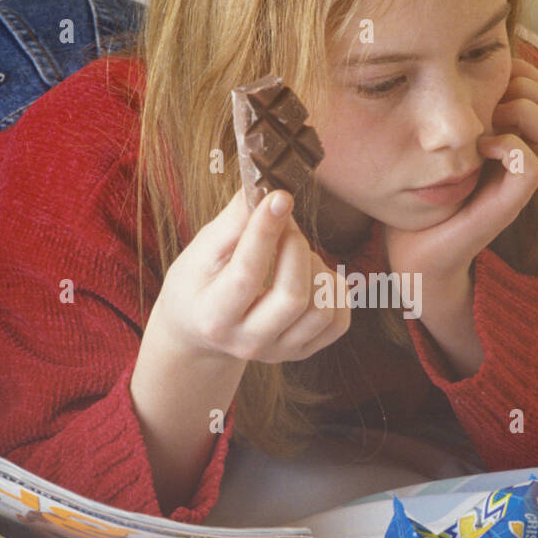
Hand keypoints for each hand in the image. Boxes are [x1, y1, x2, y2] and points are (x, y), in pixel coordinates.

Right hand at [148, 188, 350, 362]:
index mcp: (214, 316)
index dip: (265, 232)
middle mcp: (248, 342)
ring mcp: (279, 351)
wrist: (200, 330)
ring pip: (321, 309)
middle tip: (286, 225)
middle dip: (295, 248)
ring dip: (317, 267)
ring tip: (296, 253)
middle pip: (293, 297)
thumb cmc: (198, 284)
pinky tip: (313, 274)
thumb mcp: (202, 251)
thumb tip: (265, 185)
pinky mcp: (302, 351)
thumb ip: (233, 222)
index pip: (247, 275)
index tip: (278, 197)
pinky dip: (335, 290)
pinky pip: (338, 321)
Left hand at [383, 55, 537, 284]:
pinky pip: (534, 166)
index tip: (489, 76)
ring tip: (491, 119)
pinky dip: (511, 147)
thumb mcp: (444, 141)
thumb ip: (460, 109)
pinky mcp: (507, 206)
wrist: (411, 250)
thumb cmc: (422, 194)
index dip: (527, 73)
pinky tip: (481, 148)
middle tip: (491, 97)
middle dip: (529, 87)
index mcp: (516, 142)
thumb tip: (458, 67)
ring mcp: (519, 185)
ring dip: (525, 113)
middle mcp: (525, 162)